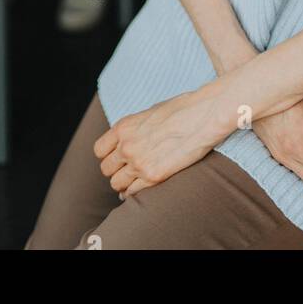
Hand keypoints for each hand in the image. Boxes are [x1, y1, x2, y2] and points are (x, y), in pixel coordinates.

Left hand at [93, 90, 223, 197]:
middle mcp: (126, 146)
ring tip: (133, 181)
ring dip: (124, 184)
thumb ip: (135, 129)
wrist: (203, 115)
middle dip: (116, 171)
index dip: (108, 155)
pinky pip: (132, 193)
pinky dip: (134, 193)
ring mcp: (138, 163)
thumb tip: (131, 139)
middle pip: (106, 169)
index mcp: (124, 127)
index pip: (99, 151)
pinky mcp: (153, 177)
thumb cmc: (182, 110)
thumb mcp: (150, 113)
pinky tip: (140, 188)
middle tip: (127, 170)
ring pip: (116, 184)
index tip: (117, 158)